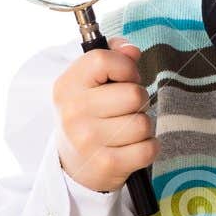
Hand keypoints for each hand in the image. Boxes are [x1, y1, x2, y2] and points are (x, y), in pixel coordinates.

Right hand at [53, 35, 158, 193]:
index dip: (126, 67)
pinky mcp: (106, 164)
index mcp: (67, 86)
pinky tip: (131, 147)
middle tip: (125, 108)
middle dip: (138, 99)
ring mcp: (88, 141)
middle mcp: (73, 112)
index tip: (125, 78)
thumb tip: (132, 50)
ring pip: (143, 123)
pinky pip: (148, 148)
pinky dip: (148, 147)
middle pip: (134, 94)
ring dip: (143, 126)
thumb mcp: (89, 81)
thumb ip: (112, 55)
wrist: (74, 163)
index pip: (104, 60)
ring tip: (126, 129)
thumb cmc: (90, 114)